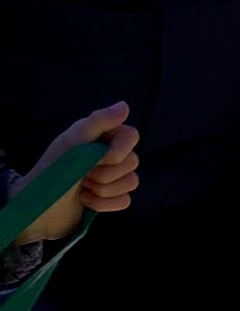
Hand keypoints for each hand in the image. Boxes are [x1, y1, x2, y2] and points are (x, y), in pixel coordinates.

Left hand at [15, 102, 140, 243]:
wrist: (37, 205)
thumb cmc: (51, 170)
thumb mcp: (72, 142)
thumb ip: (98, 121)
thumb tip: (124, 105)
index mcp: (103, 137)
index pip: (131, 135)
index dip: (120, 149)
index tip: (101, 156)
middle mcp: (111, 155)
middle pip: (132, 162)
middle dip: (104, 173)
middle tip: (82, 173)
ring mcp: (114, 178)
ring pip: (131, 183)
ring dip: (102, 189)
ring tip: (81, 187)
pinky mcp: (113, 198)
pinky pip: (125, 201)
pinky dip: (103, 203)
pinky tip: (86, 200)